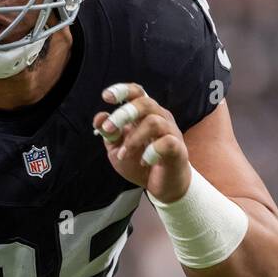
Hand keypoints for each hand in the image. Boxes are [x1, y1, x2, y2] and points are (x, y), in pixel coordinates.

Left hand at [93, 82, 190, 203]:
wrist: (163, 186)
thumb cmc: (141, 163)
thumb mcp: (118, 150)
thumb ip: (109, 135)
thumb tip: (99, 118)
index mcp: (145, 114)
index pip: (137, 93)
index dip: (123, 91)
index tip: (106, 97)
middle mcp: (160, 117)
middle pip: (145, 103)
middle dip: (123, 114)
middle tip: (108, 129)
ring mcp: (171, 132)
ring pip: (153, 122)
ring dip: (133, 139)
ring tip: (124, 155)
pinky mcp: (178, 148)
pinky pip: (166, 142)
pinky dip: (151, 152)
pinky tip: (145, 161)